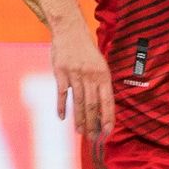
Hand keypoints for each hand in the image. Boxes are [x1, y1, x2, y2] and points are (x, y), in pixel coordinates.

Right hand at [51, 22, 113, 138]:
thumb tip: (103, 105)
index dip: (108, 117)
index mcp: (103, 75)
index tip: (108, 132)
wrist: (70, 30)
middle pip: (92, 105)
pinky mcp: (60, 73)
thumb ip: (101, 83)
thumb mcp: (100, 64)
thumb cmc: (86, 49)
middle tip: (92, 138)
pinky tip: (62, 117)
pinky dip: (61, 106)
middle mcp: (90, 76)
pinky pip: (61, 93)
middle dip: (93, 124)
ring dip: (79, 119)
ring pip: (78, 102)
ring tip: (80, 132)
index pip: (108, 101)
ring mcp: (75, 75)